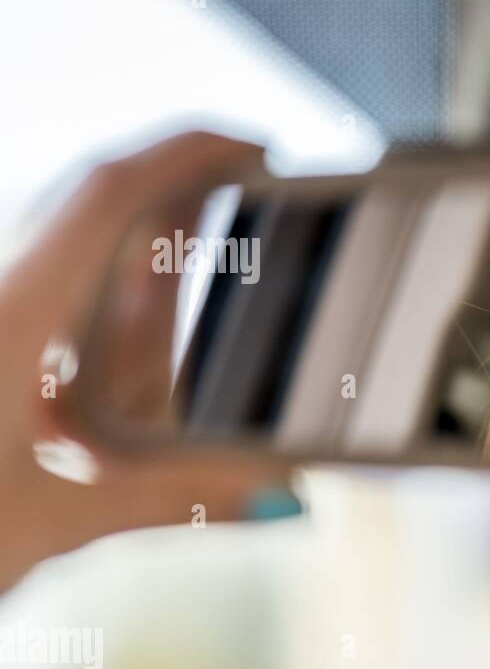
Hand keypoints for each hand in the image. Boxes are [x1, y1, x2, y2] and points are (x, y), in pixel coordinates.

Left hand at [0, 133, 296, 593]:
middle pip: (80, 198)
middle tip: (240, 180)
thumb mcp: (53, 523)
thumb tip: (283, 489)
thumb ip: (180, 499)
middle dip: (167, 178)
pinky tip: (113, 315)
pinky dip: (92, 277)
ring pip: (53, 237)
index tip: (253, 145)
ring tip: (194, 239)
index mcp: (8, 319)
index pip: (106, 195)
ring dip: (129, 229)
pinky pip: (35, 281)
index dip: (187, 152)